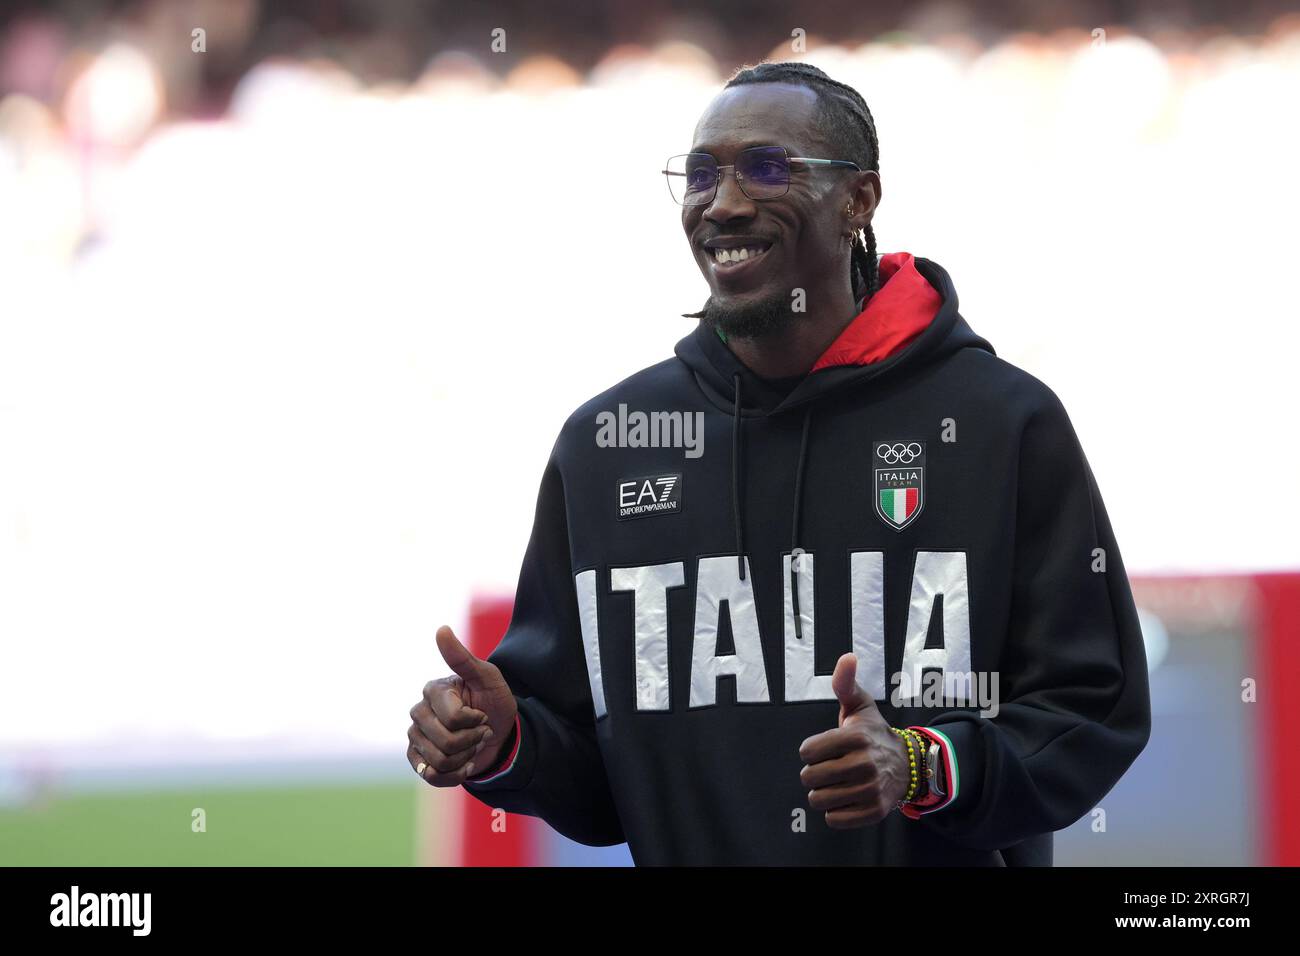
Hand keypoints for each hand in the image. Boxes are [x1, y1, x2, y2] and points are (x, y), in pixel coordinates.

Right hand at [407, 624, 518, 786]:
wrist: (500, 735)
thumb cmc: (494, 703)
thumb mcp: (488, 678)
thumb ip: (463, 658)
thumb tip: (441, 629)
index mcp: (433, 690)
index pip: (454, 718)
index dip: (476, 721)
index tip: (482, 713)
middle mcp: (418, 712)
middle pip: (446, 742)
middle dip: (472, 741)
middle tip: (479, 731)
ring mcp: (415, 736)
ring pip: (441, 761)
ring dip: (466, 757)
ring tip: (470, 745)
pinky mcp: (417, 759)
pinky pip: (432, 776)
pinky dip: (456, 774)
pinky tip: (463, 763)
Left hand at [798, 652, 910, 827]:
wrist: (907, 765)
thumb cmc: (873, 733)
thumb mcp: (860, 705)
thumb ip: (845, 683)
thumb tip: (847, 657)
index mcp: (856, 737)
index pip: (807, 752)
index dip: (811, 751)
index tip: (824, 748)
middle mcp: (864, 764)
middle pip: (809, 778)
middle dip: (814, 773)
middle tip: (830, 767)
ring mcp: (870, 790)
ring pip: (819, 800)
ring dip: (822, 793)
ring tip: (836, 783)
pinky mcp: (873, 812)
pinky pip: (834, 819)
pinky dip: (835, 811)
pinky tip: (846, 798)